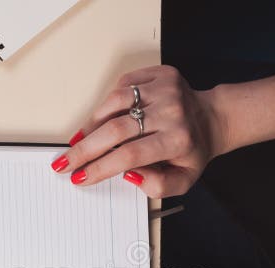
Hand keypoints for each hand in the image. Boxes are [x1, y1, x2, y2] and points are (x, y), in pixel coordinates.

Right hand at [51, 65, 226, 197]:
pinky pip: (120, 87)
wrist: (211, 119)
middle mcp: (172, 111)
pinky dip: (105, 106)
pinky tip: (100, 121)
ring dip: (90, 125)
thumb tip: (128, 174)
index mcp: (178, 140)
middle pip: (116, 130)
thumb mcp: (182, 181)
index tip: (79, 176)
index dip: (100, 167)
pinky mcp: (158, 73)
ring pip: (113, 103)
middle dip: (84, 149)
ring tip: (77, 142)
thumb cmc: (192, 151)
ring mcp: (165, 88)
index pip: (130, 155)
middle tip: (64, 162)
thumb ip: (157, 186)